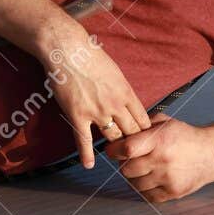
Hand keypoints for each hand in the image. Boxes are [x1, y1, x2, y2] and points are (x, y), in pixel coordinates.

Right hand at [42, 28, 150, 167]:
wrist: (67, 50)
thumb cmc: (90, 55)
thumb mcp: (115, 71)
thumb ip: (121, 89)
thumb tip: (125, 101)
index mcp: (126, 92)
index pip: (143, 120)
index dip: (145, 132)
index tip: (145, 139)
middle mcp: (115, 105)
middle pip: (131, 132)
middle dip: (134, 143)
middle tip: (134, 152)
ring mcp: (97, 112)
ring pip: (112, 137)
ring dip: (115, 146)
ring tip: (116, 155)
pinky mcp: (78, 116)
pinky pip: (84, 140)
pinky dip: (87, 154)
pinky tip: (88, 164)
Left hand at [103, 115, 213, 202]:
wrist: (213, 153)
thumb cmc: (186, 137)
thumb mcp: (165, 122)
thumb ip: (142, 125)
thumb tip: (119, 132)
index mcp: (160, 140)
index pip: (127, 149)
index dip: (115, 150)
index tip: (113, 150)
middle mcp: (163, 160)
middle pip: (127, 169)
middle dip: (125, 164)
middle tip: (130, 160)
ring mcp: (168, 178)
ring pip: (135, 184)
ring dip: (135, 178)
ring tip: (143, 169)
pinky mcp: (173, 192)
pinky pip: (148, 196)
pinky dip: (146, 189)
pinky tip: (151, 179)